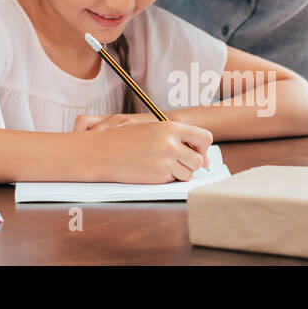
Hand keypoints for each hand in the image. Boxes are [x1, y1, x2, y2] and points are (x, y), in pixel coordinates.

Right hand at [76, 113, 210, 169]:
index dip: (203, 147)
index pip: (204, 137)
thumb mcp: (150, 129)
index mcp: (169, 127)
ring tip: (161, 165)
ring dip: (179, 173)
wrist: (102, 152)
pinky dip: (166, 179)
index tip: (196, 151)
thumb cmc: (123, 138)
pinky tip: (152, 170)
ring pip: (188, 174)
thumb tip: (202, 159)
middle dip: (191, 164)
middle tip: (178, 162)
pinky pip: (173, 181)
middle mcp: (170, 144)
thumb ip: (175, 138)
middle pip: (198, 161)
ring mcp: (164, 162)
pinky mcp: (158, 177)